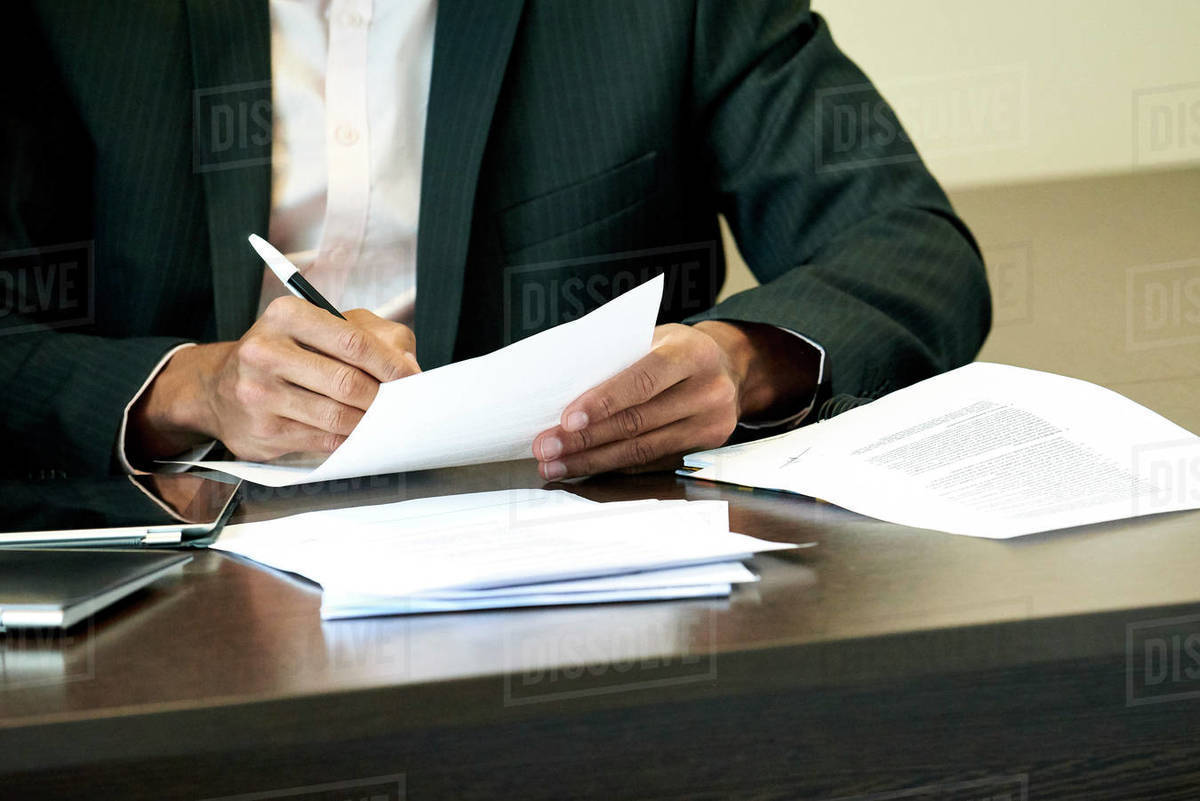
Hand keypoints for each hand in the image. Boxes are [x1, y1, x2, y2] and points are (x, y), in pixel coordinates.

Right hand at [129, 297, 419, 463]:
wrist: (219, 387)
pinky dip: (348, 439)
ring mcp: (259, 394)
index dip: (391, 364)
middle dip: (382, 397)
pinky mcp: (261, 431)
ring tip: (382, 419)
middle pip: (347, 382)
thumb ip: (375, 337)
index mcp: (286, 315)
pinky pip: (323, 440)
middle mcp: (265, 351)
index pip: (354, 342)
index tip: (412, 379)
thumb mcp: (325, 326)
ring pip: (337, 416)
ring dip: (368, 422)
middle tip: (401, 404)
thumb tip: (409, 368)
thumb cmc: (286, 352)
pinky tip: (356, 433)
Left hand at [532, 320, 819, 479]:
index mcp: (691, 353)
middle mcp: (708, 389)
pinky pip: (653, 460)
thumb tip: (562, 388)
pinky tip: (586, 466)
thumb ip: (619, 357)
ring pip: (642, 449)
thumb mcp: (655, 337)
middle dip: (584, 438)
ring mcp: (712, 422)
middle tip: (546, 447)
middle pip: (637, 422)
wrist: (730, 366)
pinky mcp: (708, 446)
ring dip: (593, 460)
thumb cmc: (678, 348)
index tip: (566, 420)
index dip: (603, 402)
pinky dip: (615, 466)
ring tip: (556, 463)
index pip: (642, 381)